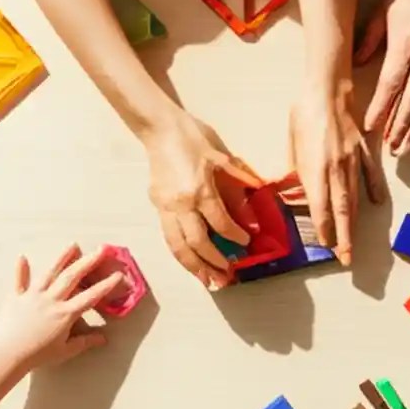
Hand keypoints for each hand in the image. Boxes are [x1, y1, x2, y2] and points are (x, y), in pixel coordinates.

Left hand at [0, 245, 121, 408]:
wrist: (8, 353)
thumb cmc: (37, 355)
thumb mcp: (65, 351)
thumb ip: (84, 342)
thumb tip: (103, 338)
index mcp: (65, 313)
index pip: (91, 296)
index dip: (106, 285)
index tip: (118, 274)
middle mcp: (51, 300)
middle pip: (72, 277)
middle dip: (89, 261)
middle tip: (101, 249)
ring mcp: (33, 296)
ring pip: (50, 273)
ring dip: (62, 257)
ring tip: (73, 244)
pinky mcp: (16, 298)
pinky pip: (19, 281)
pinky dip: (21, 269)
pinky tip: (22, 257)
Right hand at [144, 113, 259, 289]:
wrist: (159, 128)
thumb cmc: (193, 136)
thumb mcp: (221, 156)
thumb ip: (237, 185)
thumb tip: (252, 211)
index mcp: (199, 190)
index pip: (219, 223)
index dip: (234, 237)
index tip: (245, 245)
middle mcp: (180, 204)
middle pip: (196, 243)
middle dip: (212, 262)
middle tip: (226, 276)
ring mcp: (165, 206)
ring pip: (177, 245)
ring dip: (192, 266)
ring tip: (206, 280)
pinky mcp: (157, 206)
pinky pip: (168, 236)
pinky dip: (179, 252)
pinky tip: (189, 261)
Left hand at [288, 79, 386, 264]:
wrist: (327, 89)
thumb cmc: (303, 115)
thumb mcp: (291, 144)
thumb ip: (294, 171)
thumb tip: (293, 191)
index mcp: (315, 168)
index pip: (320, 206)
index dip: (323, 228)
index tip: (325, 245)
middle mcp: (336, 169)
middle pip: (341, 209)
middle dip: (343, 236)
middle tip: (346, 258)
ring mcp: (352, 160)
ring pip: (354, 197)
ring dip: (354, 222)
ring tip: (354, 241)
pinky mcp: (362, 150)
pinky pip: (370, 174)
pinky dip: (373, 191)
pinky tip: (375, 205)